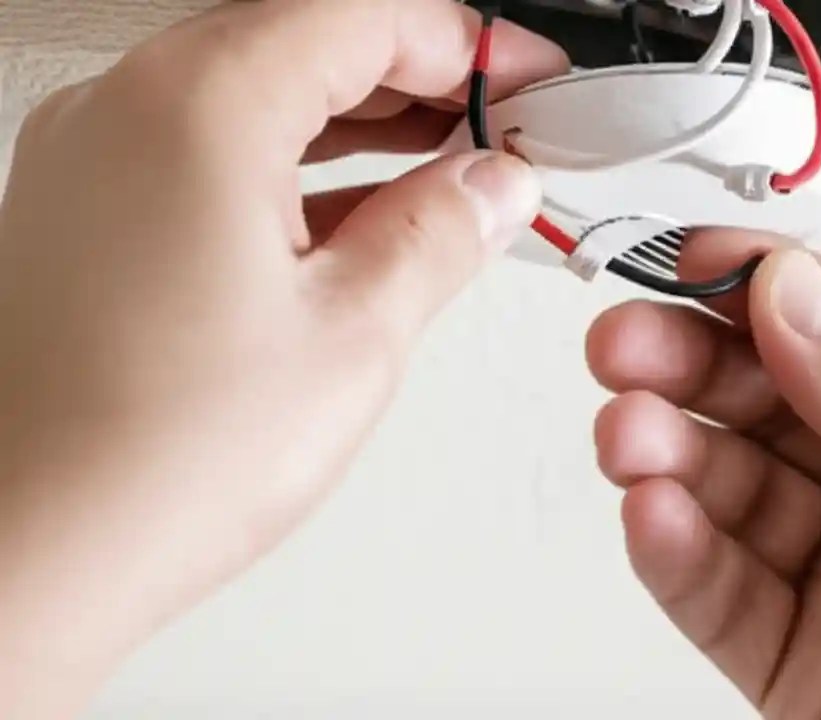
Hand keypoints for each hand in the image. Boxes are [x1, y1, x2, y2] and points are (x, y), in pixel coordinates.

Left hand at [0, 1, 564, 715]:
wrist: (34, 557)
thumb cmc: (159, 459)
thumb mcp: (355, 331)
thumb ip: (441, 231)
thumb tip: (493, 184)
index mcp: (198, 107)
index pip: (359, 16)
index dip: (466, 45)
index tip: (527, 83)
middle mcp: (124, 110)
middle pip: (302, 39)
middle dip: (417, 78)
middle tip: (502, 129)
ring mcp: (92, 162)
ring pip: (254, 94)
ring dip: (360, 120)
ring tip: (450, 166)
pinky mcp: (85, 218)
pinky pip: (207, 152)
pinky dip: (294, 167)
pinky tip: (363, 212)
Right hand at [587, 231, 820, 717]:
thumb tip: (791, 300)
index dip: (766, 293)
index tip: (695, 268)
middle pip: (772, 403)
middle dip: (691, 366)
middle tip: (628, 343)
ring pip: (730, 492)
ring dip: (666, 453)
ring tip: (631, 433)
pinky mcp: (802, 658)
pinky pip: (720, 593)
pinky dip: (673, 550)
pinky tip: (652, 511)